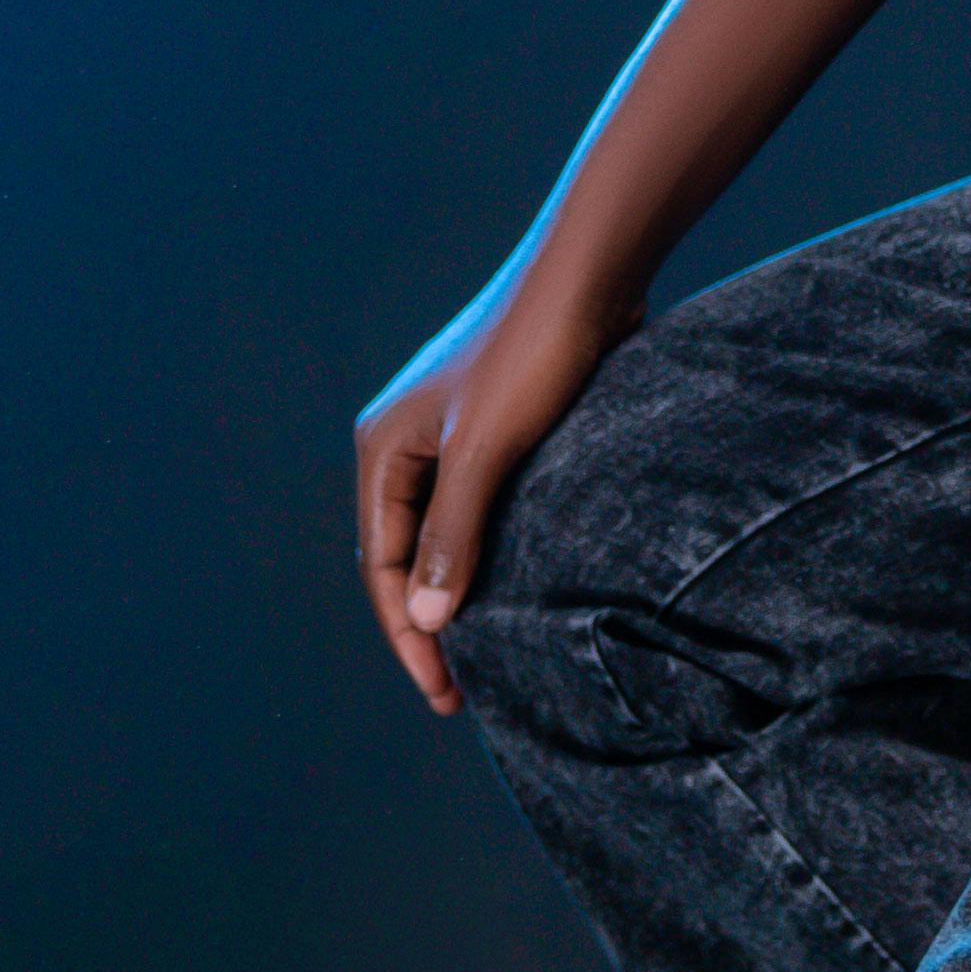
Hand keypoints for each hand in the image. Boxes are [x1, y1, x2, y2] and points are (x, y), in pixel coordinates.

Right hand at [353, 271, 615, 715]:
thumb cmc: (531, 356)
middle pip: (406, 556)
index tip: (446, 695)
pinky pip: (485, 508)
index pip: (380, 568)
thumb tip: (423, 623)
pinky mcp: (500, 428)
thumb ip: (451, 538)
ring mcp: (453, 435)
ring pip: (448, 533)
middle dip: (430, 624)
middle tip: (465, 692)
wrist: (590, 276)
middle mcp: (407, 443)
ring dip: (462, 591)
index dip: (407, 637)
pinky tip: (526, 590)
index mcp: (383, 450)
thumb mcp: (486, 453)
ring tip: (495, 655)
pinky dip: (495, 554)